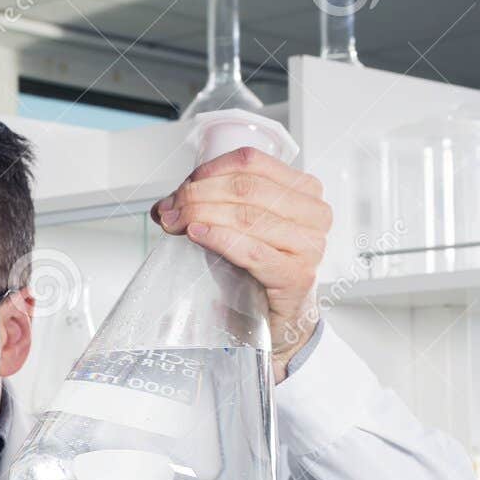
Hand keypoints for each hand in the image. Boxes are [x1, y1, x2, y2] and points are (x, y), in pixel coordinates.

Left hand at [151, 147, 331, 381]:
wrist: (282, 318)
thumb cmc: (261, 268)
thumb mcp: (241, 228)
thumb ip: (210, 207)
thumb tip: (166, 206)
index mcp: (303, 189)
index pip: (251, 161)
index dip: (209, 171)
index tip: (182, 190)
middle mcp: (314, 212)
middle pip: (244, 188)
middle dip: (198, 196)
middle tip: (170, 212)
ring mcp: (310, 244)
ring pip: (246, 216)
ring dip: (201, 216)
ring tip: (176, 225)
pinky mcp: (297, 275)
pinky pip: (252, 250)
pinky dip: (219, 239)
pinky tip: (198, 235)